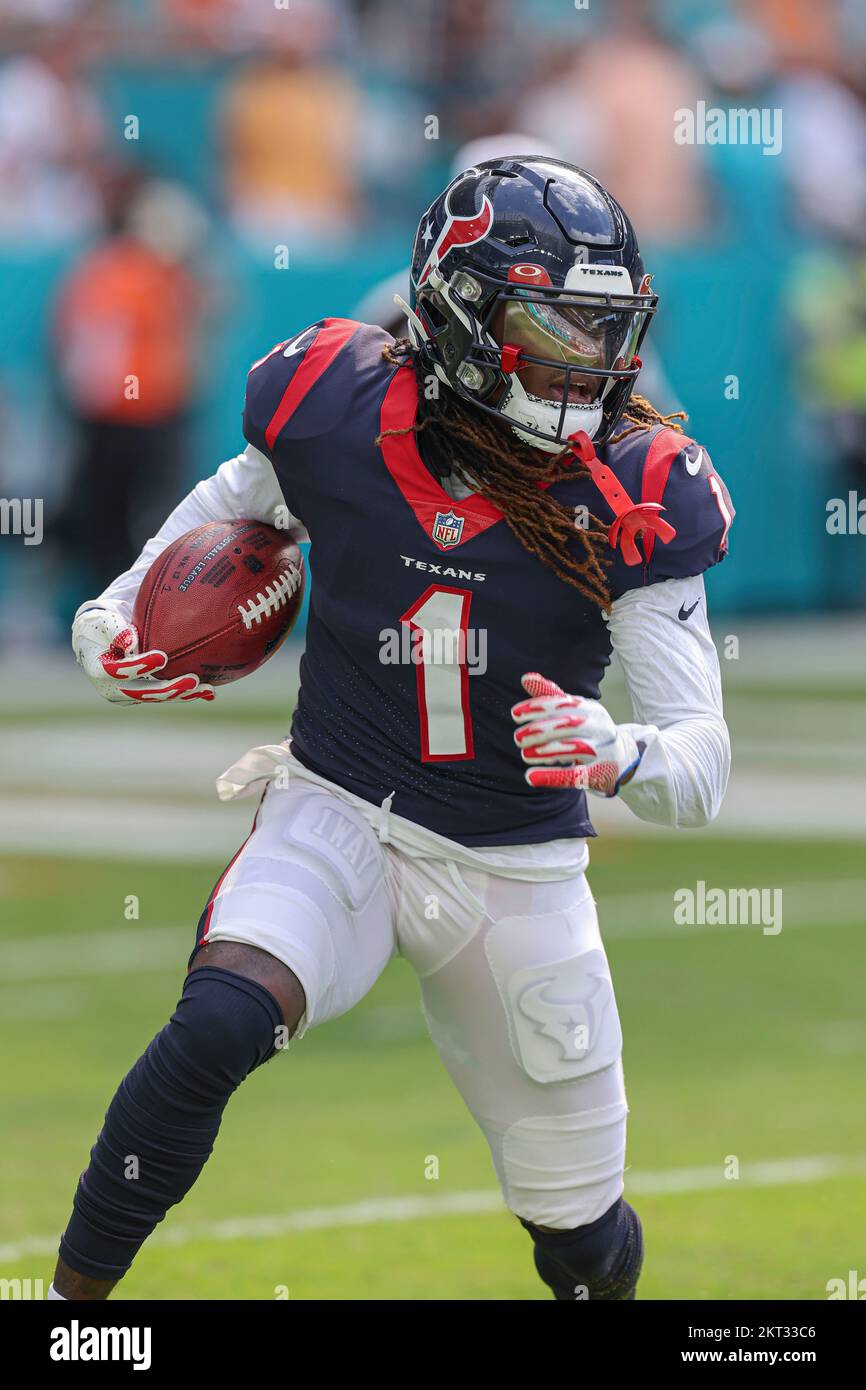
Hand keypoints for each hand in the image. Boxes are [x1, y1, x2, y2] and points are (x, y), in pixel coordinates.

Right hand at [71, 608, 214, 703]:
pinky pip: (166, 695)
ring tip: (207, 689)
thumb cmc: (101, 626)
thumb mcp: (102, 622)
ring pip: (158, 697)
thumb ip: (115, 630)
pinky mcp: (144, 694)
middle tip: (192, 680)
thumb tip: (130, 642)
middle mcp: (114, 688)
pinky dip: (186, 693)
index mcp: (100, 670)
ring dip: (183, 694)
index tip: (162, 657)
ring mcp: (130, 694)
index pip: (119, 671)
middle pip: (143, 692)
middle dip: (169, 689)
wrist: (99, 640)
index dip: (140, 666)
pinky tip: (209, 692)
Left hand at [511, 671, 640, 794]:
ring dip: (546, 751)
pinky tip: (531, 777)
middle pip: (568, 724)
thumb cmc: (590, 730)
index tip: (515, 714)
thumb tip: (526, 677)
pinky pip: (576, 775)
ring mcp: (603, 750)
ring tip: (525, 755)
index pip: (563, 703)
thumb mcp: (573, 711)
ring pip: (574, 748)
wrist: (623, 757)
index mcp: (590, 709)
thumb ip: (550, 696)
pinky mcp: (600, 773)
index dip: (538, 708)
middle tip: (517, 738)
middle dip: (539, 730)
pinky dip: (552, 776)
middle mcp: (599, 727)